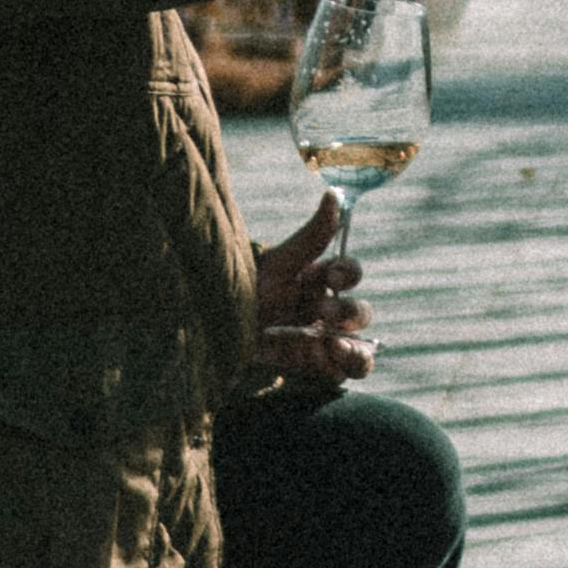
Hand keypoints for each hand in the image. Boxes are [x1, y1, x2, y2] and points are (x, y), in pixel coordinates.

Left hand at [251, 185, 374, 394]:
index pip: (349, 273)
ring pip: (359, 347)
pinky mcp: (310, 370)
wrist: (209, 333)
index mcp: (312, 281)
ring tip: (336, 347)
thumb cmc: (240, 293)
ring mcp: (318, 343)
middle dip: (347, 313)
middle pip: (358, 313)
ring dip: (355, 347)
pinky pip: (341, 372)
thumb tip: (334, 195)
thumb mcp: (275, 265)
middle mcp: (319, 311)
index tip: (332, 276)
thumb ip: (311, 236)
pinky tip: (326, 359)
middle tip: (322, 314)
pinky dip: (342, 366)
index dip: (349, 273)